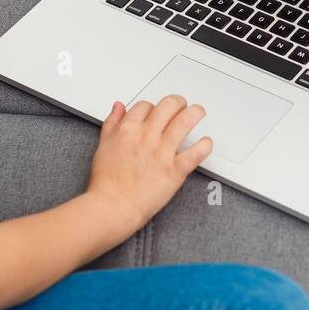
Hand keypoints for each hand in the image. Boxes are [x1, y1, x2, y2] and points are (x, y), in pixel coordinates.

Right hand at [87, 95, 211, 233]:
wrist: (113, 207)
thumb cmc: (107, 182)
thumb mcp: (103, 146)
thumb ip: (112, 123)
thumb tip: (119, 106)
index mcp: (128, 130)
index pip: (146, 105)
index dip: (153, 107)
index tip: (156, 112)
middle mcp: (146, 137)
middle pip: (169, 106)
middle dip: (178, 102)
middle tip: (182, 106)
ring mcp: (162, 153)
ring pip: (186, 121)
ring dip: (195, 113)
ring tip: (198, 112)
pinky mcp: (175, 170)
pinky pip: (196, 152)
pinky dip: (204, 145)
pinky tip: (206, 142)